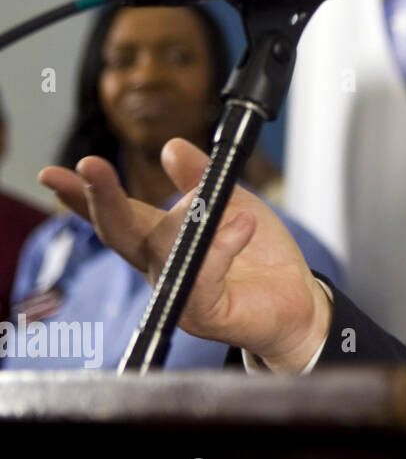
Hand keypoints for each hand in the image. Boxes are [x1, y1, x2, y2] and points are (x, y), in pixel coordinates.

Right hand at [38, 138, 329, 371]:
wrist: (297, 298)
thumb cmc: (260, 256)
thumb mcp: (234, 202)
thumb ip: (202, 177)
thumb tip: (171, 146)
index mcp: (161, 238)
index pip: (116, 213)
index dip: (82, 194)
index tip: (54, 172)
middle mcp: (160, 266)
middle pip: (118, 231)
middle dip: (101, 198)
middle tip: (91, 166)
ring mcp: (177, 292)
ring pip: (163, 250)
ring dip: (189, 218)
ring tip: (227, 205)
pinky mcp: (203, 312)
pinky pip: (201, 276)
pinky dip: (222, 246)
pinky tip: (243, 224)